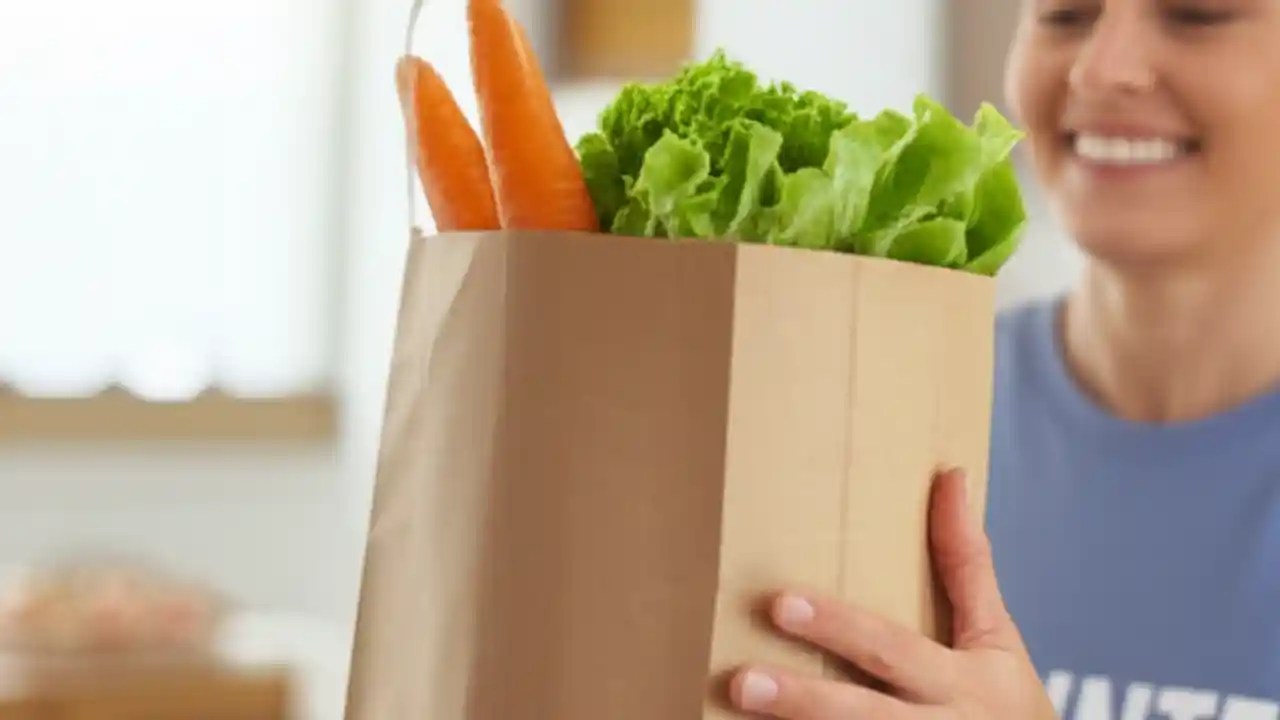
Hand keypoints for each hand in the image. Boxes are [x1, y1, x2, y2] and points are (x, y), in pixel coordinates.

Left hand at [727, 468, 1055, 718]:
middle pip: (864, 716)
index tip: (781, 601)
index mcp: (963, 682)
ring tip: (735, 706)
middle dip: (803, 700)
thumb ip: (967, 563)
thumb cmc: (1004, 703)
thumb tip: (951, 473)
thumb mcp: (995, 638)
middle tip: (742, 680)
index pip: (891, 648)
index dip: (838, 627)